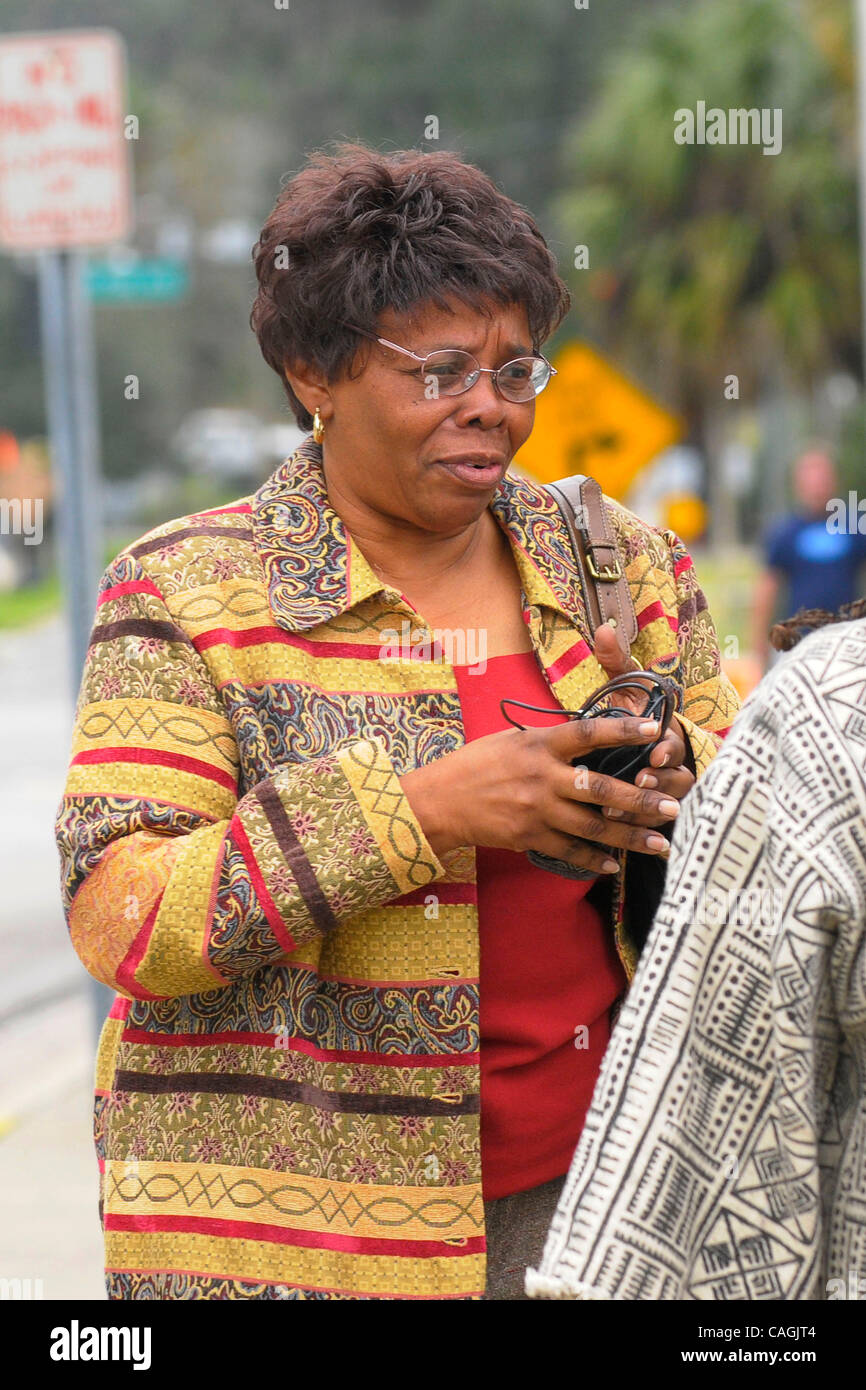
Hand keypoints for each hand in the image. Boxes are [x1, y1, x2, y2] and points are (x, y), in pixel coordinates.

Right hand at [400, 711, 679, 877]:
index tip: (655, 729)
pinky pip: (569, 850)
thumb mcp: (510, 740)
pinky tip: (613, 864)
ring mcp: (537, 810)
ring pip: (593, 826)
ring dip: (630, 837)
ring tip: (660, 844)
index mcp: (539, 744)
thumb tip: (587, 742)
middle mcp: (542, 777)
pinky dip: (594, 859)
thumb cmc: (474, 764)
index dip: (624, 730)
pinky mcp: (529, 837)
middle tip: (672, 806)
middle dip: (641, 800)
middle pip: (602, 789)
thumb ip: (549, 742)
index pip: (589, 733)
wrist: (438, 802)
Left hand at [592, 623, 694, 827]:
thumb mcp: (625, 691)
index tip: (653, 756)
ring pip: (668, 804)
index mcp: (666, 733)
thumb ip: (617, 663)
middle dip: (660, 782)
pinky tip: (618, 834)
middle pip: (678, 777)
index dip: (666, 749)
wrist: (632, 756)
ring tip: (620, 814)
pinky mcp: (658, 814)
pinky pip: (655, 826)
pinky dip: (638, 829)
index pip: (674, 742)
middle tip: (640, 783)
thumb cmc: (628, 720)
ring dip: (646, 809)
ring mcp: (669, 791)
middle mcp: (674, 763)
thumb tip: (604, 628)